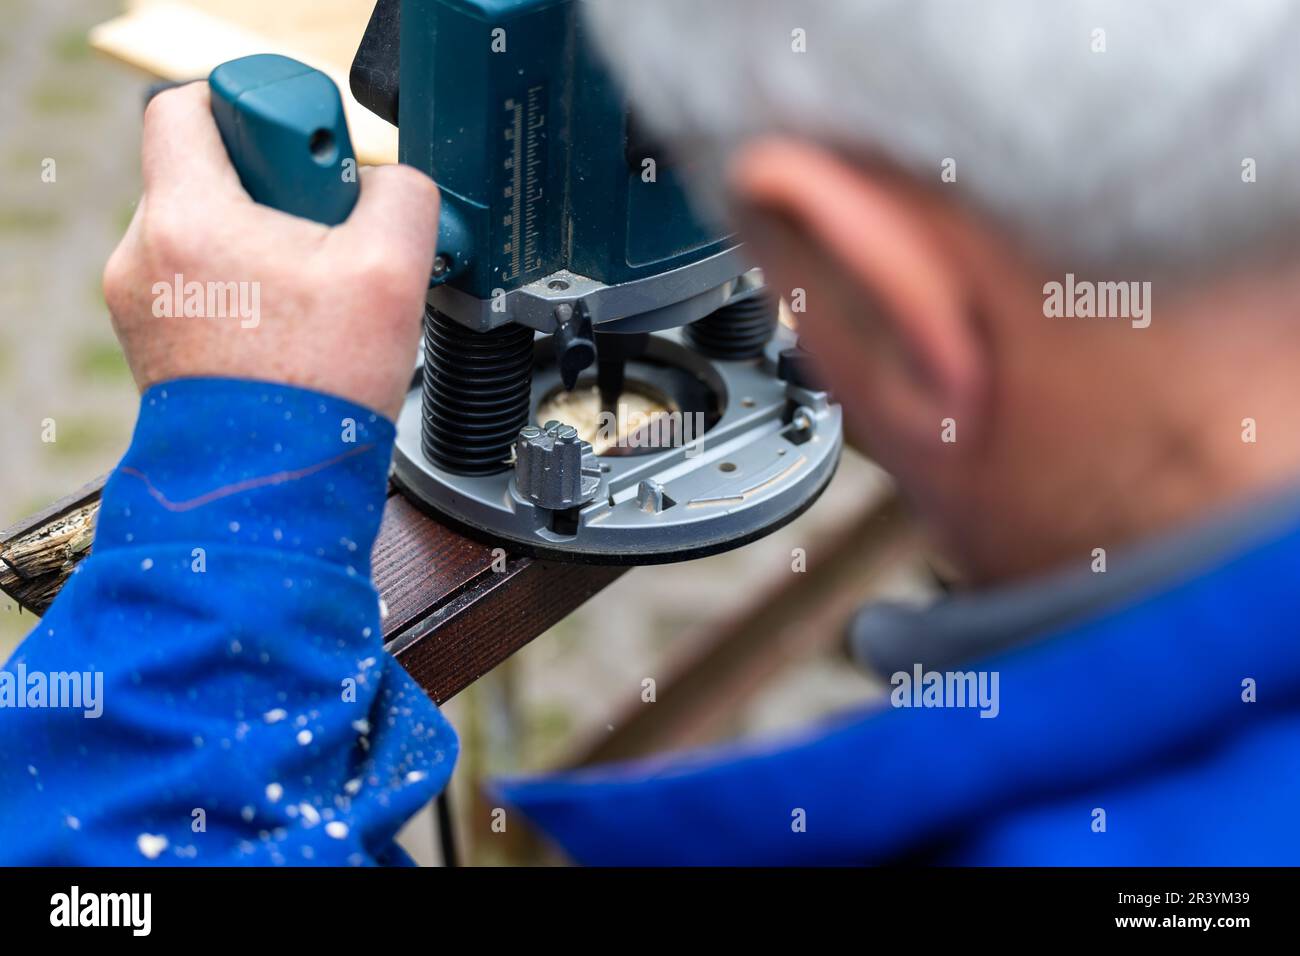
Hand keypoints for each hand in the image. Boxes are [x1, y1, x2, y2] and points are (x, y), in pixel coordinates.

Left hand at [102, 82, 438, 419]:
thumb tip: (394, 185)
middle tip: (324, 240)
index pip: (193, 105)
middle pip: (213, 174)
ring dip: (264, 247)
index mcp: (187, 219)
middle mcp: (146, 253)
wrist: (271, 489)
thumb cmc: (315, 393)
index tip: (310, 160)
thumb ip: (403, 198)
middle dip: (277, 195)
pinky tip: (290, 328)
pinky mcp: (154, 337)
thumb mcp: (392, 274)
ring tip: (312, 298)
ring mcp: (142, 299)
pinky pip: (201, 282)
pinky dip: (246, 290)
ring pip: (209, 231)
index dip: (261, 114)